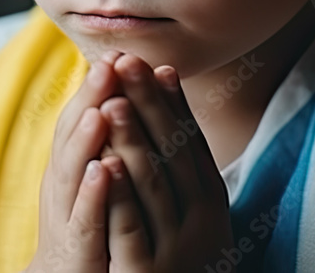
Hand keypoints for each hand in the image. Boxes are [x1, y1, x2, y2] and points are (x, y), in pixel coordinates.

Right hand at [25, 50, 124, 272]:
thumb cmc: (88, 221)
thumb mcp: (96, 171)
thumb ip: (107, 133)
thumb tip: (124, 82)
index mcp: (72, 161)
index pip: (83, 113)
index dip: (99, 84)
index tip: (120, 52)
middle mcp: (63, 181)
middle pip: (74, 133)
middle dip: (92, 97)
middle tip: (109, 64)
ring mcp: (65, 214)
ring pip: (74, 172)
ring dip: (88, 139)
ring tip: (102, 109)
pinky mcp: (75, 250)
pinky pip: (84, 220)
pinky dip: (92, 195)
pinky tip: (104, 170)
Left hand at [97, 54, 234, 272]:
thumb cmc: (172, 252)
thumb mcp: (184, 204)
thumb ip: (176, 156)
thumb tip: (166, 82)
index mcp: (211, 199)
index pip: (188, 140)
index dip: (167, 101)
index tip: (149, 62)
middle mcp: (202, 220)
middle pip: (171, 153)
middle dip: (145, 106)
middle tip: (126, 64)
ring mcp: (176, 247)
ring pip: (151, 185)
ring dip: (131, 140)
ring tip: (112, 103)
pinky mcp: (146, 272)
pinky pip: (130, 226)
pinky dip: (117, 194)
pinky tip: (103, 164)